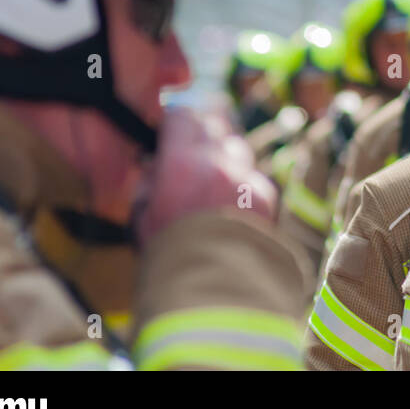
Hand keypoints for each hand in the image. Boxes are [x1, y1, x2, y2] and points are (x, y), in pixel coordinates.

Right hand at [134, 106, 278, 244]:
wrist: (213, 293)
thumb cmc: (167, 257)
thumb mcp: (141, 216)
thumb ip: (149, 180)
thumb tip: (155, 161)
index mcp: (181, 163)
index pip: (183, 115)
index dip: (176, 118)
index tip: (171, 125)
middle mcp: (218, 162)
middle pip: (216, 120)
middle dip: (203, 127)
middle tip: (193, 142)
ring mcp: (248, 177)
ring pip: (237, 148)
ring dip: (224, 156)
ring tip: (210, 180)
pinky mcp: (268, 196)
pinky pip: (254, 177)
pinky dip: (243, 185)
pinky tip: (231, 207)